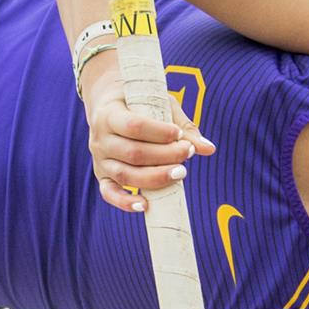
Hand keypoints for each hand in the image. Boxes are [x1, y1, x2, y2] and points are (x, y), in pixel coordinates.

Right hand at [82, 74, 214, 212]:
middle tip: (187, 153)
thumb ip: (182, 126)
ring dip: (155, 177)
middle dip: (165, 155)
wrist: (108, 105)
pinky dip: (124, 203)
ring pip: (125, 174)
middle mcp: (100, 139)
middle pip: (133, 153)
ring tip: (180, 173)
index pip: (134, 126)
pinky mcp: (102, 176)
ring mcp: (100, 160)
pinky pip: (109, 194)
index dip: (160, 132)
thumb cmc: (138, 103)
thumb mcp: (158, 105)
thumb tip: (209, 149)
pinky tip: (145, 206)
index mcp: (109, 114)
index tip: (179, 134)